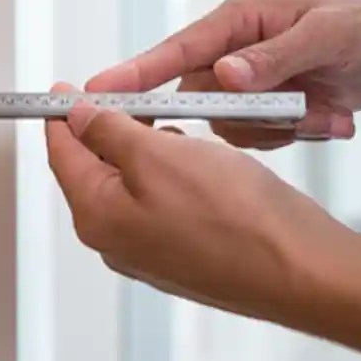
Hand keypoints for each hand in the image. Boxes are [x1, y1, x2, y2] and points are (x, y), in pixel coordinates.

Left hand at [44, 85, 360, 318]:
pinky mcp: (185, 256)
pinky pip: (164, 205)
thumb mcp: (158, 154)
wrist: (298, 269)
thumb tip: (79, 117)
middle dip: (107, 130)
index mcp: (97, 216)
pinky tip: (197, 163)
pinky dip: (172, 176)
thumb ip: (110, 131)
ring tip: (172, 126)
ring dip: (146, 151)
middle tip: (129, 97)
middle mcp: (117, 242)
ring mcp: (151, 253)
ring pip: (133, 186)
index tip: (63, 90)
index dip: (62, 115)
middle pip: (94, 170)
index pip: (62, 154)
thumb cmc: (235, 219)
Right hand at [87, 0, 360, 149]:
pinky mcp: (263, 109)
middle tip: (294, 112)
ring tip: (328, 112)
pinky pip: (255, 138)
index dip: (135, 73)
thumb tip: (222, 75)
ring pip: (228, 126)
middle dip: (248, 116)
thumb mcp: (325, 39)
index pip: (175, 50)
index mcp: (237, 20)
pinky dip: (293, 135)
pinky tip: (329, 118)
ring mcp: (246, 82)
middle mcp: (232, 51)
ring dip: (280, 128)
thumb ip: (272, 58)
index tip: (96, 92)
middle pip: (200, 98)